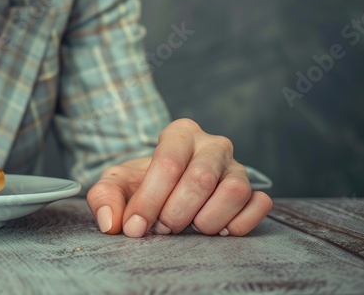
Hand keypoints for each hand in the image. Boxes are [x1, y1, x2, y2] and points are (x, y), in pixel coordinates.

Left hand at [86, 118, 271, 236]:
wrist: (166, 190)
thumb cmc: (141, 183)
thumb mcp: (116, 184)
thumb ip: (104, 197)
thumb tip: (112, 222)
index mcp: (179, 133)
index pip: (168, 163)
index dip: (150, 199)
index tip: (135, 226)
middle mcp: (213, 145)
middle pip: (200, 179)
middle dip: (175, 213)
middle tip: (161, 228)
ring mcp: (237, 167)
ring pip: (234, 192)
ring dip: (207, 220)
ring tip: (188, 228)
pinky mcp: (254, 191)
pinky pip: (259, 206)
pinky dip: (238, 224)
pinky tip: (216, 230)